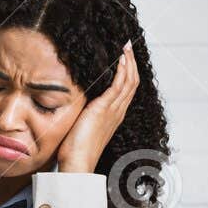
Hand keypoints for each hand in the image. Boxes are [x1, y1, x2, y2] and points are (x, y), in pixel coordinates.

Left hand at [57, 41, 137, 173]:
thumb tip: (76, 101)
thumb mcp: (82, 123)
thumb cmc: (75, 148)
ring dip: (128, 62)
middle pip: (132, 82)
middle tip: (128, 46)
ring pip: (129, 81)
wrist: (77, 162)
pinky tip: (120, 58)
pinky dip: (122, 70)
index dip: (127, 72)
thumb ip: (83, 111)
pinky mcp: (105, 108)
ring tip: (126, 47)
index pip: (126, 88)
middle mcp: (117, 111)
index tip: (125, 57)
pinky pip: (119, 85)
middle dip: (131, 62)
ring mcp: (113, 110)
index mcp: (113, 115)